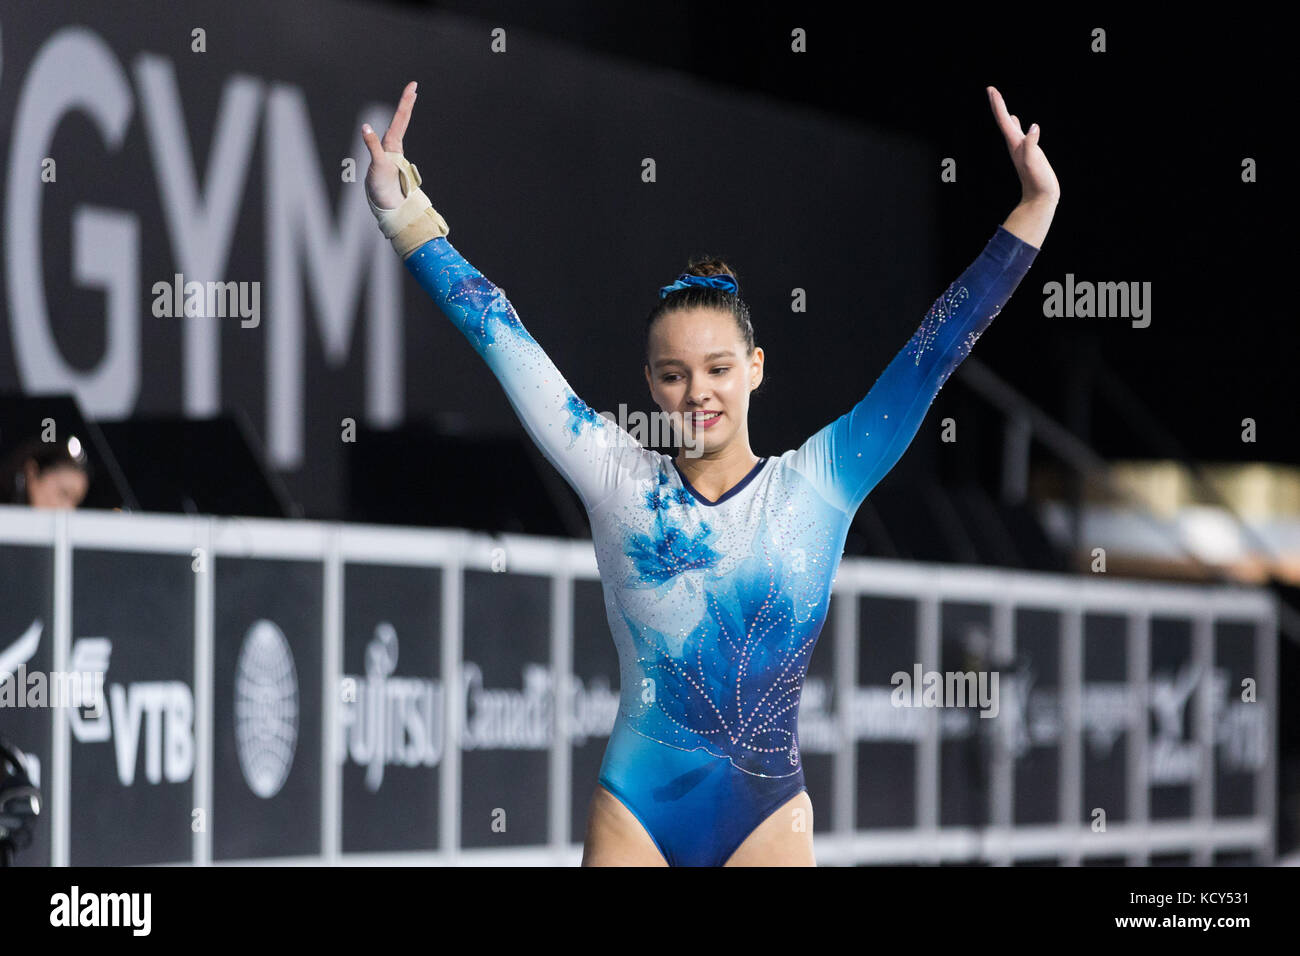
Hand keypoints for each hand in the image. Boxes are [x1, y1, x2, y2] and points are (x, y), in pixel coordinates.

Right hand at [362, 80, 418, 209]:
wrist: (386, 204)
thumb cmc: (385, 187)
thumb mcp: (378, 165)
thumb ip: (372, 145)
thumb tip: (365, 127)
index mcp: (394, 144)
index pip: (401, 118)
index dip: (406, 101)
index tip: (413, 87)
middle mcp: (394, 145)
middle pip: (402, 119)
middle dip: (407, 102)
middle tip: (413, 86)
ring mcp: (390, 151)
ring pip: (398, 127)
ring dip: (403, 113)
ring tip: (409, 100)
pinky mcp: (384, 159)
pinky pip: (384, 139)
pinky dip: (386, 129)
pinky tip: (380, 126)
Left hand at [987, 86, 1059, 204]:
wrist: (1039, 197)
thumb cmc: (1037, 180)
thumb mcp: (1034, 161)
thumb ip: (1031, 144)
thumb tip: (1033, 127)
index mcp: (1015, 143)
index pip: (1004, 120)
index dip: (998, 104)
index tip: (991, 89)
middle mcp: (1015, 145)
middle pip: (1003, 121)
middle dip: (998, 105)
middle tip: (991, 90)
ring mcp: (1021, 149)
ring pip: (1010, 127)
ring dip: (1005, 114)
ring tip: (1000, 103)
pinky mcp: (1028, 153)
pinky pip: (1020, 134)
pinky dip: (1018, 125)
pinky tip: (1020, 122)